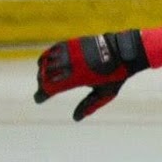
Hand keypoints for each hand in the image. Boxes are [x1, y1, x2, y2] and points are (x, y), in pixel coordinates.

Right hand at [34, 30, 148, 120]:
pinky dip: (46, 57)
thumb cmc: (116, 75)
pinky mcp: (71, 43)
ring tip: (44, 78)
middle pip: (45, 74)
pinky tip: (47, 64)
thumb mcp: (104, 94)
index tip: (39, 99)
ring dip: (42, 71)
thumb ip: (89, 105)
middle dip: (41, 83)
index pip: (51, 87)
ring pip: (46, 61)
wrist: (122, 52)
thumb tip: (75, 118)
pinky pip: (52, 50)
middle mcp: (69, 63)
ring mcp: (70, 51)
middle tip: (43, 90)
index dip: (42, 94)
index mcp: (76, 77)